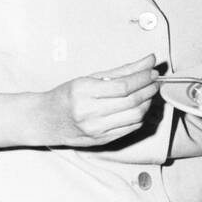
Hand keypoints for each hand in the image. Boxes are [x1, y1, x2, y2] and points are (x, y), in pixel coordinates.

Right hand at [34, 54, 160, 147]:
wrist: (47, 120)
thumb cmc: (67, 96)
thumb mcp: (91, 77)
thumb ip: (123, 70)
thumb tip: (149, 61)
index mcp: (84, 91)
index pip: (123, 85)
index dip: (143, 78)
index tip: (153, 72)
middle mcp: (89, 112)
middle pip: (132, 101)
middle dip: (149, 89)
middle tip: (154, 81)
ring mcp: (96, 129)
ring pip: (135, 116)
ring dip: (148, 103)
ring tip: (148, 93)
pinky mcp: (102, 140)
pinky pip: (131, 128)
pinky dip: (141, 117)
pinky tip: (140, 107)